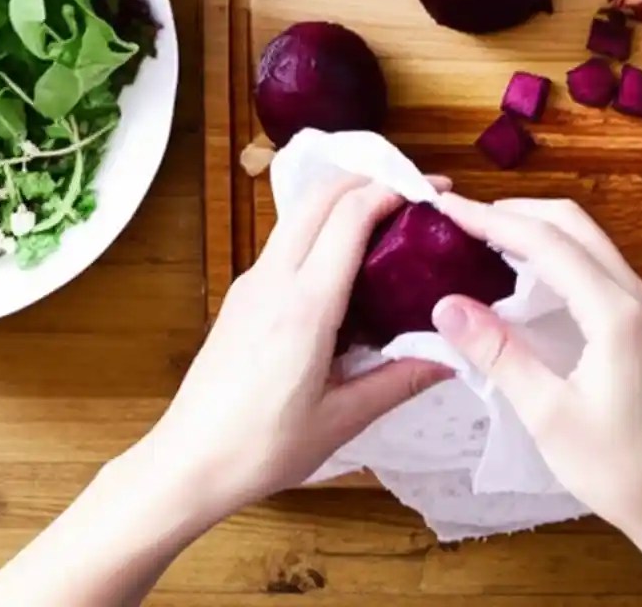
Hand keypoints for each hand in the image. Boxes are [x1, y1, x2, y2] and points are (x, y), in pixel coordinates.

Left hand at [133, 175, 453, 524]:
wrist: (189, 463)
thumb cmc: (262, 447)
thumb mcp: (343, 419)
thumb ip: (400, 379)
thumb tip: (452, 357)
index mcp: (304, 307)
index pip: (350, 216)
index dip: (395, 190)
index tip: (434, 191)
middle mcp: (272, 282)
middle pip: (319, 196)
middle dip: (369, 178)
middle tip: (414, 194)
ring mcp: (251, 285)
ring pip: (298, 215)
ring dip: (343, 201)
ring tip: (388, 222)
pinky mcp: (241, 298)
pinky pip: (286, 245)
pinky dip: (322, 231)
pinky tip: (350, 266)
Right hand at [429, 194, 641, 534]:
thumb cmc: (618, 468)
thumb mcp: (548, 414)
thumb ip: (499, 353)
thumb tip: (446, 304)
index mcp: (615, 313)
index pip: (546, 241)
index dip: (491, 219)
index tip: (445, 208)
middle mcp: (637, 297)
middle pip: (573, 224)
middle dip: (515, 211)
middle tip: (461, 218)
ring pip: (589, 242)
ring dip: (538, 229)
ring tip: (484, 237)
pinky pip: (598, 267)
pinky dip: (558, 255)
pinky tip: (527, 275)